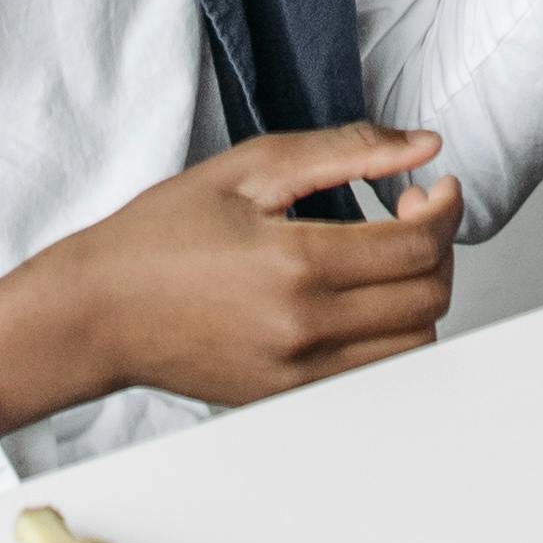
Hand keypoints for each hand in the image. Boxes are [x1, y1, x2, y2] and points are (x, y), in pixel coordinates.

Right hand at [0, 121, 462, 429]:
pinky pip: (372, 375)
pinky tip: (361, 296)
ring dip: (420, 295)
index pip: (418, 246)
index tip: (434, 185)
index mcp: (297, 265)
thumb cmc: (163, 233)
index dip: (445, 208)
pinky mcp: (286, 398)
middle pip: (428, 298)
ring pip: (412, 346)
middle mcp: (304, 330)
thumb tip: (422, 144)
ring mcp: (297, 375)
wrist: (97, 311)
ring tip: (388, 256)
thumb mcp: (251, 167)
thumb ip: (346, 150)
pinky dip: (389, 335)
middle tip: (411, 214)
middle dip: (439, 247)